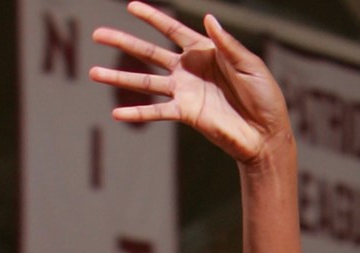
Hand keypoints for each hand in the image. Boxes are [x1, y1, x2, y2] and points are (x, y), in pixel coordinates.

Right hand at [90, 3, 291, 166]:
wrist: (266, 133)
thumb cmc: (264, 96)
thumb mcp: (249, 65)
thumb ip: (227, 44)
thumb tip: (208, 18)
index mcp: (205, 51)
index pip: (172, 30)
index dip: (152, 17)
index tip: (131, 5)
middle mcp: (189, 69)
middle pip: (149, 52)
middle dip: (123, 42)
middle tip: (97, 34)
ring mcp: (184, 92)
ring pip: (145, 81)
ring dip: (119, 78)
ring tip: (93, 73)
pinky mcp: (186, 114)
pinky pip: (157, 111)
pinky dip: (137, 112)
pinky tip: (116, 113)